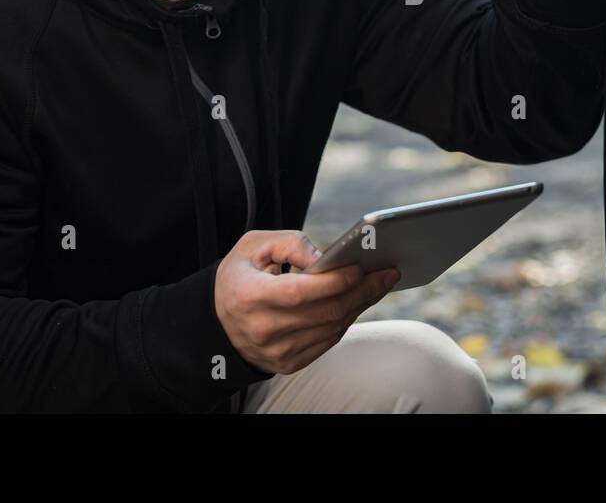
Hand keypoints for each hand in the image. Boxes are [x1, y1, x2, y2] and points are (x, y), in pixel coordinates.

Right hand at [214, 230, 399, 374]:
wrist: (217, 323)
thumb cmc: (239, 276)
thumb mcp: (252, 246)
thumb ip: (289, 243)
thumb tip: (325, 257)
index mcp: (249, 296)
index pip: (299, 292)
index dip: (333, 281)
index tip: (360, 267)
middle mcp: (263, 329)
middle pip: (324, 312)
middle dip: (362, 291)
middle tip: (388, 272)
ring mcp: (277, 351)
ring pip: (332, 328)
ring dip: (361, 305)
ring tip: (380, 284)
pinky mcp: (288, 363)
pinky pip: (328, 340)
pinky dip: (347, 319)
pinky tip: (360, 301)